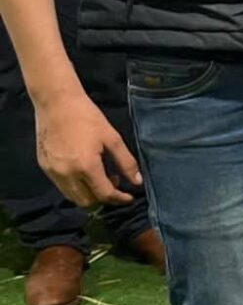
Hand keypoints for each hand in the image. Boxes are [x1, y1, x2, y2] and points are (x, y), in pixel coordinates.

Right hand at [38, 89, 141, 205]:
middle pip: (87, 202)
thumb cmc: (87, 117)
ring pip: (72, 197)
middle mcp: (66, 174)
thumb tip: (137, 182)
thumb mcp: (113, 138)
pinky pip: (61, 186)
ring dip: (88, 194)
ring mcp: (52, 171)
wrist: (56, 102)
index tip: (129, 197)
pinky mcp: (44, 167)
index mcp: (86, 166)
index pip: (104, 194)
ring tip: (100, 178)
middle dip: (104, 199)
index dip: (119, 199)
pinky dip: (75, 186)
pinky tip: (84, 172)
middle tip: (115, 184)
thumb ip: (126, 162)